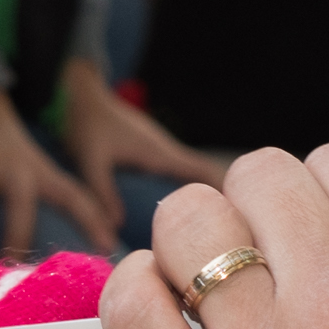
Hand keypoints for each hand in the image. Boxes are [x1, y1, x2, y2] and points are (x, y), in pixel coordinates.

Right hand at [0, 87, 109, 260]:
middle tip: (12, 271)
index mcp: (37, 173)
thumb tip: (90, 242)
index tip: (108, 247)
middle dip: (17, 243)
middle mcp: (12, 169)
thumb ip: (52, 197)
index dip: (92, 222)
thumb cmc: (5, 149)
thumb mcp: (33, 167)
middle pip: (20, 213)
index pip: (72, 197)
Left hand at [54, 58, 226, 239]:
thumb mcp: (91, 162)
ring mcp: (162, 152)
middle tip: (236, 232)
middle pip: (207, 177)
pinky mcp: (153, 153)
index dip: (227, 191)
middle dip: (222, 200)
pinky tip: (186, 212)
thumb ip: (104, 194)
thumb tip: (117, 230)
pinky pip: (180, 175)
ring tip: (217, 228)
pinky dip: (190, 190)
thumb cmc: (87, 125)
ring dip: (207, 196)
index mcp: (161, 154)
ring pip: (195, 176)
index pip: (205, 172)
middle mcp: (168, 152)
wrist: (82, 96)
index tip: (246, 215)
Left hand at [98, 142, 328, 328]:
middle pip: (257, 177)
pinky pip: (130, 300)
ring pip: (187, 221)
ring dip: (192, 244)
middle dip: (259, 211)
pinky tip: (168, 318)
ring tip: (212, 290)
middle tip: (267, 266)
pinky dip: (137, 292)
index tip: (323, 241)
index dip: (328, 196)